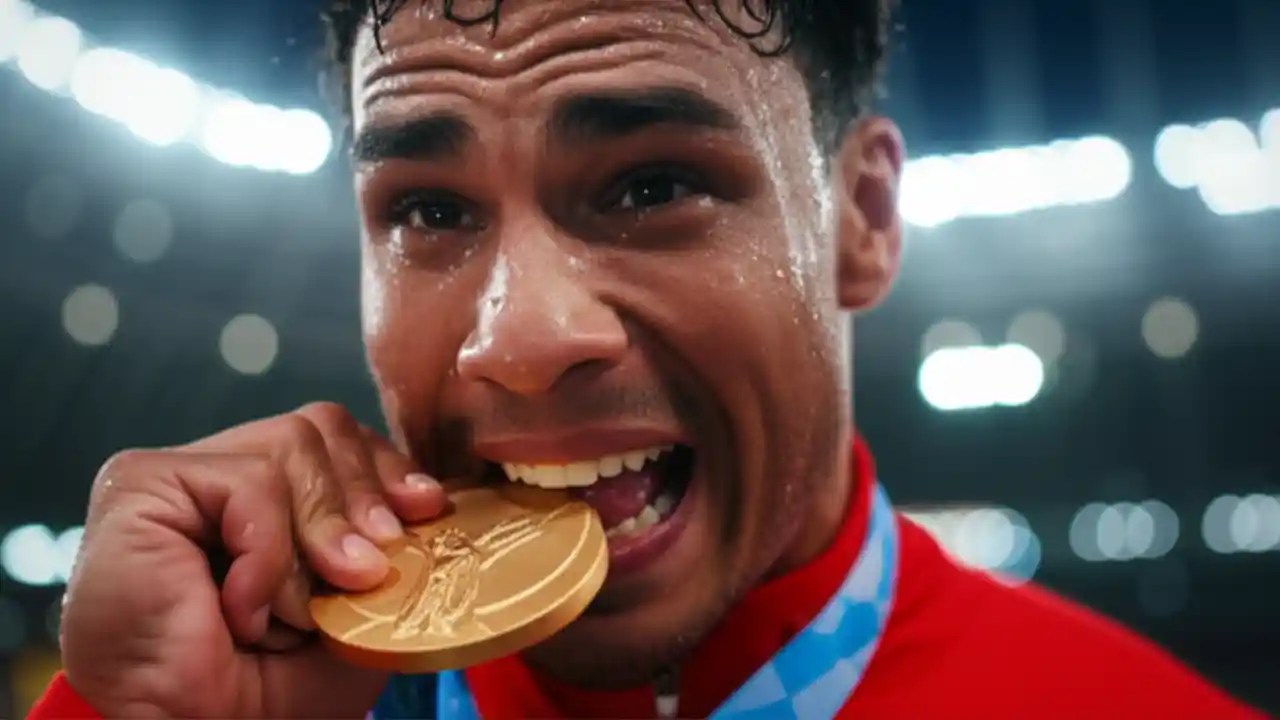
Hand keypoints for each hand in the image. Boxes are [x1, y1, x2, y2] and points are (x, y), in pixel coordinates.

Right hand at [59, 402, 447, 717]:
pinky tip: (244, 613)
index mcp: (267, 499)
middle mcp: (219, 475)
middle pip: (320, 425)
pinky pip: (248, 483)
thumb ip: (386, 548)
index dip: (387, 468)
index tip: (427, 509)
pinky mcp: (142, 484)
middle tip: (365, 574)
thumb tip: (428, 499)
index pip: (339, 437)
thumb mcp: (353, 615)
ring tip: (295, 614)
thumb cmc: (260, 693)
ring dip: (312, 542)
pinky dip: (267, 558)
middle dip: (361, 499)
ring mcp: (179, 475)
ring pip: (291, 444)